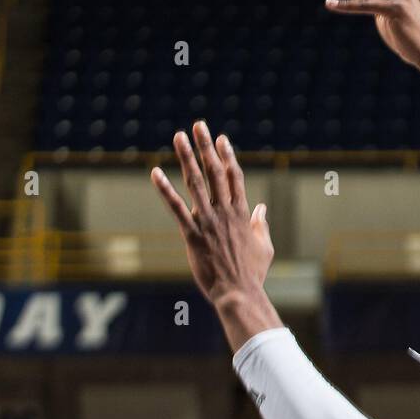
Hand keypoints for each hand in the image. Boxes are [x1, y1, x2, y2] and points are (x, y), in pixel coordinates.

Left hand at [151, 123, 273, 305]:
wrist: (239, 293)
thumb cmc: (253, 273)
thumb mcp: (265, 246)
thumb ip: (261, 224)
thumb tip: (262, 208)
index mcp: (242, 213)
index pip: (234, 176)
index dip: (227, 155)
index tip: (221, 138)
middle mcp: (226, 211)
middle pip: (216, 171)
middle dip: (206, 146)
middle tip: (199, 125)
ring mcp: (209, 221)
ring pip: (196, 183)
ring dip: (187, 157)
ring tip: (179, 136)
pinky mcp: (193, 234)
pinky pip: (176, 208)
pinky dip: (165, 190)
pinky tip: (155, 173)